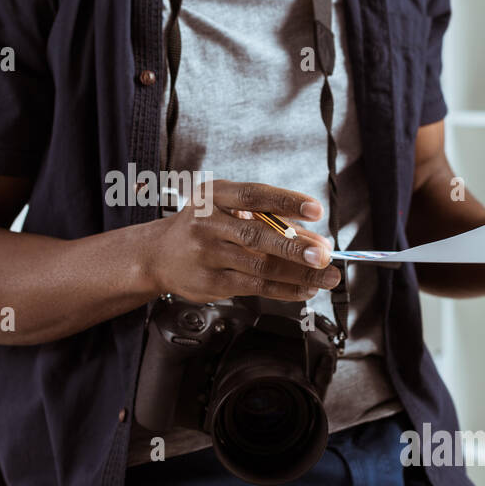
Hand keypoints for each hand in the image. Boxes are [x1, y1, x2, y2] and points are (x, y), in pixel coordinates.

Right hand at [143, 179, 340, 303]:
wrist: (158, 255)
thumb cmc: (203, 227)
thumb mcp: (226, 208)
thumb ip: (266, 218)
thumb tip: (315, 239)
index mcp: (214, 195)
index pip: (254, 195)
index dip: (286, 201)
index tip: (316, 210)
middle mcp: (206, 223)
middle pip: (257, 235)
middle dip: (296, 247)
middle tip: (325, 255)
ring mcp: (206, 255)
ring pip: (260, 267)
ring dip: (299, 274)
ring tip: (327, 277)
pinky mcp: (210, 283)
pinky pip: (255, 287)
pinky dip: (285, 290)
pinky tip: (305, 289)